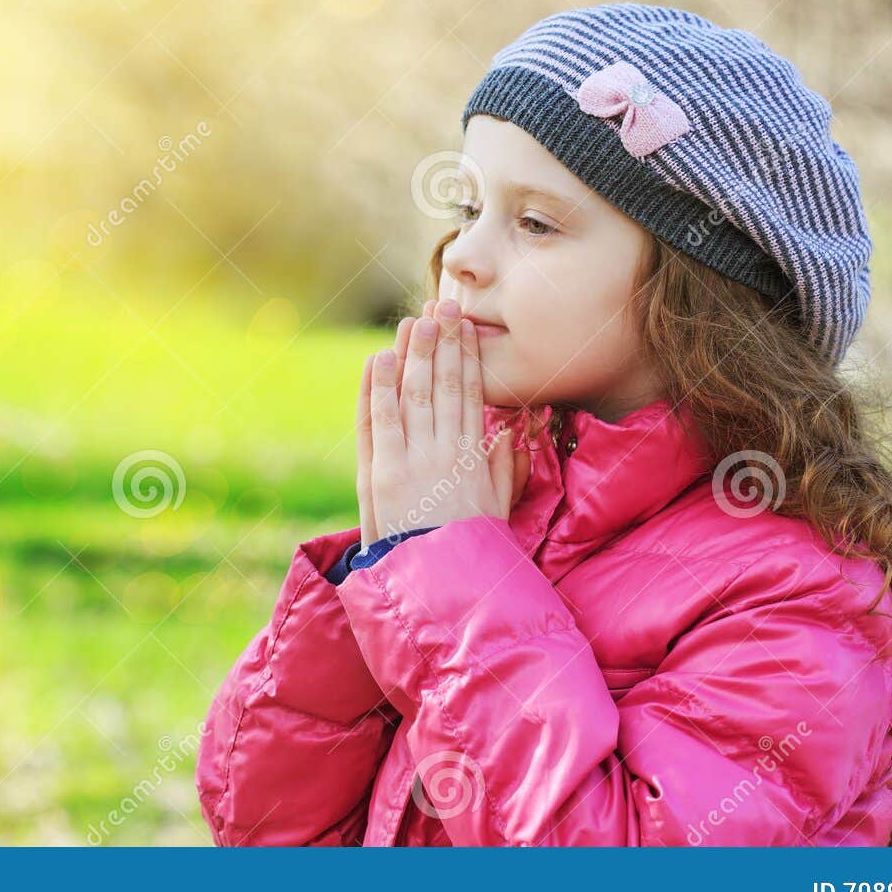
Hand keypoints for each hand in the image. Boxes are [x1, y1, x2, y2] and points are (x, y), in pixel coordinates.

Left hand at [355, 298, 527, 544]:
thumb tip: (512, 435)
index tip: (466, 327)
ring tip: (415, 320)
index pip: (471, 395)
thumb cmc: (471, 552)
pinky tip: (380, 358)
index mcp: (474, 457)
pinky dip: (379, 389)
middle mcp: (446, 452)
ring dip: (414, 355)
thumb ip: (504, 470)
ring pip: (416, 395)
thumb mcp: (497, 509)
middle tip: (445, 304)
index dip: (467, 357)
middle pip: (446, 385)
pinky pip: (382, 422)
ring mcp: (415, 461)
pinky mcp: (385, 475)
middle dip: (444, 342)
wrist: (445, 587)